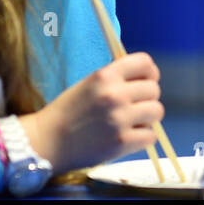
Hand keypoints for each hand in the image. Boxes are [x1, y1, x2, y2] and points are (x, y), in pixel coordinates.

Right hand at [20, 52, 162, 171]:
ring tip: (132, 122)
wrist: (46, 141)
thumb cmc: (68, 112)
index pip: (145, 63)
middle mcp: (114, 94)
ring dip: (148, 118)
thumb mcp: (89, 84)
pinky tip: (129, 136)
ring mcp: (119, 119)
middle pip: (154, 89)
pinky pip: (151, 135)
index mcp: (105, 75)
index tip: (146, 81)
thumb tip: (146, 79)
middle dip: (147, 98)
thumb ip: (116, 79)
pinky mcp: (121, 142)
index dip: (150, 72)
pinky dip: (143, 137)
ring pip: (157, 111)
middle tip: (134, 106)